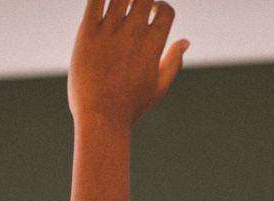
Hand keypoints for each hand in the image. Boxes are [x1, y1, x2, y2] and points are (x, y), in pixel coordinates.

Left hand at [68, 0, 189, 127]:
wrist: (101, 117)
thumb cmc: (131, 106)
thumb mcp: (159, 86)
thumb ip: (174, 61)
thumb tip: (185, 42)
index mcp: (154, 44)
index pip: (165, 9)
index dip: (161, 7)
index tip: (152, 13)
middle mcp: (133, 32)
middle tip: (133, 8)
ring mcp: (110, 31)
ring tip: (118, 7)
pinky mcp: (87, 32)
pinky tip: (102, 2)